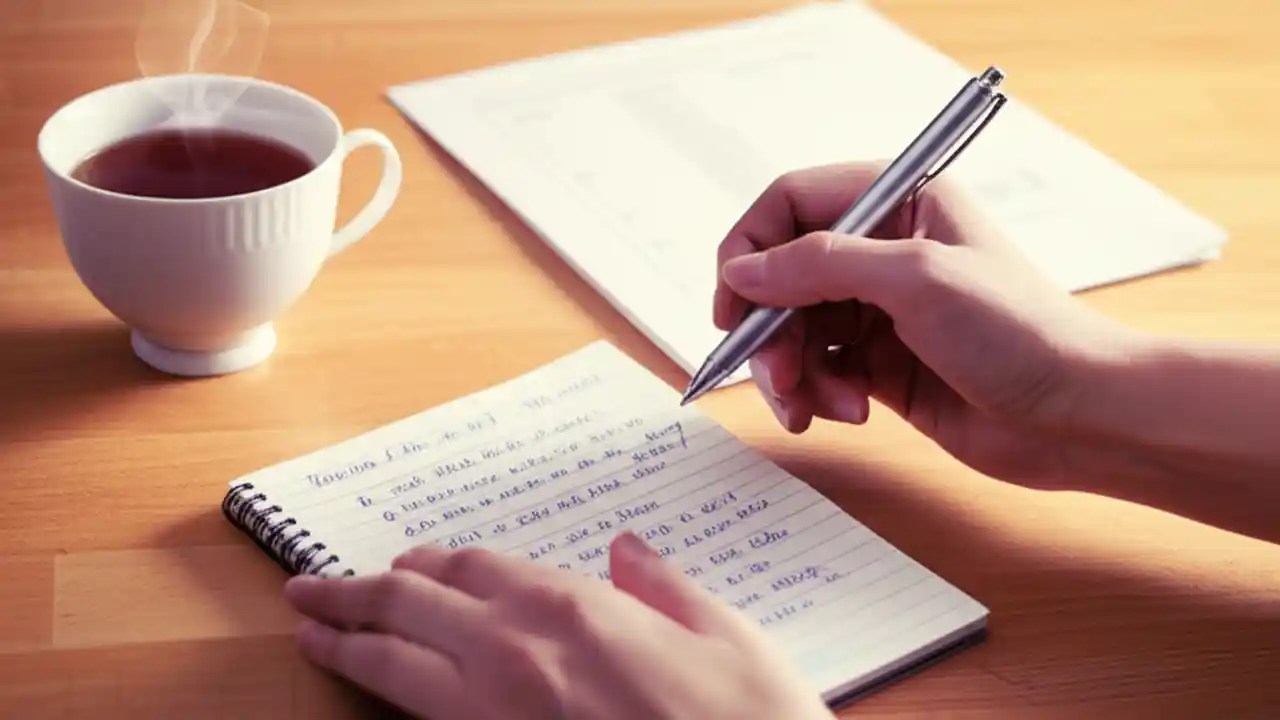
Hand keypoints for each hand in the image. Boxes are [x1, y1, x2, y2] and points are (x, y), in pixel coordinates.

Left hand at [284, 533, 834, 719]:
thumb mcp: (727, 637)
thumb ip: (666, 586)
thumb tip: (629, 550)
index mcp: (573, 609)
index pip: (473, 567)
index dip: (430, 562)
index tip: (404, 563)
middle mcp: (519, 653)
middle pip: (410, 604)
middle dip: (352, 593)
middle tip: (309, 589)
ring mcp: (495, 713)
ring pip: (394, 664)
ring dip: (345, 640)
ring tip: (310, 630)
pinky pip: (418, 716)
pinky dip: (384, 694)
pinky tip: (373, 689)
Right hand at [714, 163, 1139, 487]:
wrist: (1078, 416)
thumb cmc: (1020, 332)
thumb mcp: (916, 280)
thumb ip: (820, 265)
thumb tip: (743, 270)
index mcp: (898, 203)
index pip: (791, 205)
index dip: (750, 249)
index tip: (734, 303)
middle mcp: (883, 251)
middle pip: (782, 277)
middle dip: (769, 329)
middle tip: (776, 374)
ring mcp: (880, 311)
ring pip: (793, 331)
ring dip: (791, 372)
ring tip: (814, 408)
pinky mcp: (881, 366)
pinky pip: (818, 372)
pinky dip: (818, 395)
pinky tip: (849, 414)